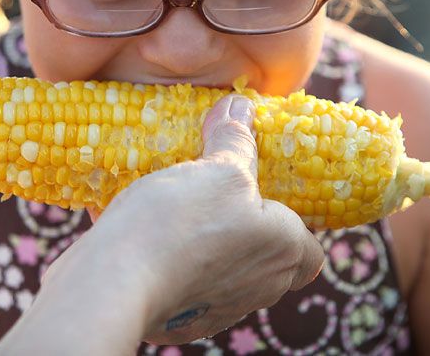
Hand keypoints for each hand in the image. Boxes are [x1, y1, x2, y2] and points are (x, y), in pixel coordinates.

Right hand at [90, 94, 324, 344]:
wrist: (118, 280)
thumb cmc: (185, 220)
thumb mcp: (218, 166)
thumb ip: (236, 140)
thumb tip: (242, 107)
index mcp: (284, 252)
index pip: (311, 250)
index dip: (293, 225)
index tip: (264, 198)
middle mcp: (259, 290)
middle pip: (265, 259)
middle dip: (244, 229)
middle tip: (216, 193)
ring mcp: (216, 313)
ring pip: (220, 272)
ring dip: (205, 246)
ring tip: (174, 210)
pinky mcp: (175, 322)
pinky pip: (179, 284)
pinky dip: (166, 262)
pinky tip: (141, 234)